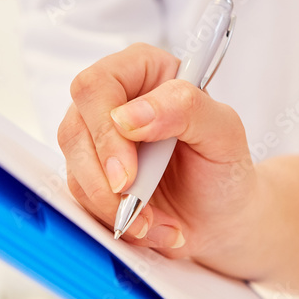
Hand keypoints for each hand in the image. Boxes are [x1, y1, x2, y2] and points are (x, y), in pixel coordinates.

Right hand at [59, 43, 258, 266]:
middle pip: (74, 129)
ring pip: (74, 170)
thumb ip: (185, 108)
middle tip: (136, 203)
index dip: (105, 129)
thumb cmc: (225, 166)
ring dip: (113, 207)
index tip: (129, 170)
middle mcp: (112, 101)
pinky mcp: (90, 178)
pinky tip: (151, 227)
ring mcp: (95, 142)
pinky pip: (82, 201)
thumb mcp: (224, 131)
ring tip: (157, 222)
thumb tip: (128, 116)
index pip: (98, 85)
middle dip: (104, 177)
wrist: (222, 217)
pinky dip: (115, 222)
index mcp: (144, 71)